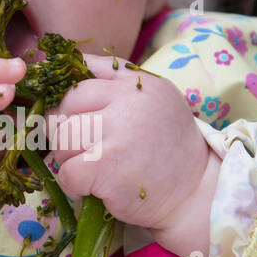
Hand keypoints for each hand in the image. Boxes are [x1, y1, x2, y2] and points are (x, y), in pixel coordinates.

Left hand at [44, 53, 219, 256]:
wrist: (195, 191)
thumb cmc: (167, 148)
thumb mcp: (154, 100)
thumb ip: (117, 83)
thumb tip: (61, 64)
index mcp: (138, 84)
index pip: (83, 69)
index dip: (65, 92)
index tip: (64, 111)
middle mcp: (128, 102)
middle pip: (65, 104)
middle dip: (63, 128)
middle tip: (79, 147)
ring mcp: (117, 134)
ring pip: (62, 137)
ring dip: (66, 158)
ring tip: (88, 168)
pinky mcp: (106, 168)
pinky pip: (66, 172)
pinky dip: (71, 184)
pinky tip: (89, 188)